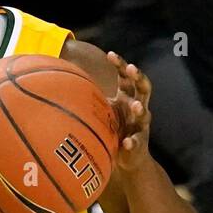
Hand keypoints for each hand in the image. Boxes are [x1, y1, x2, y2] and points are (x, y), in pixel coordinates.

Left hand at [106, 51, 151, 172]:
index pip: (126, 77)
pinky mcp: (140, 144)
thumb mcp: (105, 111)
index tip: (110, 54)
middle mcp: (137, 108)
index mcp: (127, 98)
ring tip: (135, 106)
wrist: (129, 158)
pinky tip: (126, 142)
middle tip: (132, 68)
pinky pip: (137, 141)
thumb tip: (68, 81)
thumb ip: (94, 97)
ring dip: (139, 109)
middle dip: (138, 77)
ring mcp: (140, 126)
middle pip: (143, 88)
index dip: (121, 64)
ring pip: (144, 114)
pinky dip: (132, 142)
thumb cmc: (115, 129)